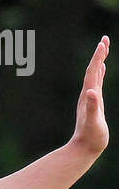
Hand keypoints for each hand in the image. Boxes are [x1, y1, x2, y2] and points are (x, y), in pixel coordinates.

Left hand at [71, 35, 108, 158]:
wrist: (83, 150)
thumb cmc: (90, 137)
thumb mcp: (92, 122)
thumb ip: (92, 107)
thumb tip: (92, 92)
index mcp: (89, 96)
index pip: (93, 72)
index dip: (98, 57)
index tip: (103, 43)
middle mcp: (88, 95)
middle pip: (93, 70)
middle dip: (99, 54)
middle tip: (105, 39)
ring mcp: (90, 99)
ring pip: (95, 75)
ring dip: (99, 61)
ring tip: (104, 48)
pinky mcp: (94, 104)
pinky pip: (97, 84)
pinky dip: (100, 74)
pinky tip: (102, 69)